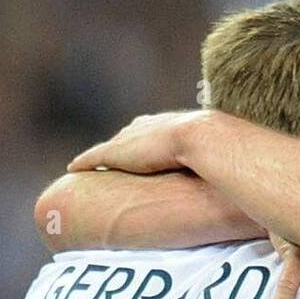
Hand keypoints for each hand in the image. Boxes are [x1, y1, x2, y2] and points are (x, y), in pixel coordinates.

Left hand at [67, 111, 204, 174]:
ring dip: (98, 156)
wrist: (201, 139)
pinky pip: (93, 157)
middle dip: (117, 147)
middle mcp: (142, 127)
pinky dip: (84, 162)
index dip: (140, 142)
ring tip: (89, 165)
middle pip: (124, 138)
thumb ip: (212, 161)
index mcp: (164, 125)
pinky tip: (73, 168)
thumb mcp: (212, 153)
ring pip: (107, 148)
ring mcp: (128, 139)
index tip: (137, 152)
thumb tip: (226, 174)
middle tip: (110, 159)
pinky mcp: (116, 153)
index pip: (146, 132)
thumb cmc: (214, 148)